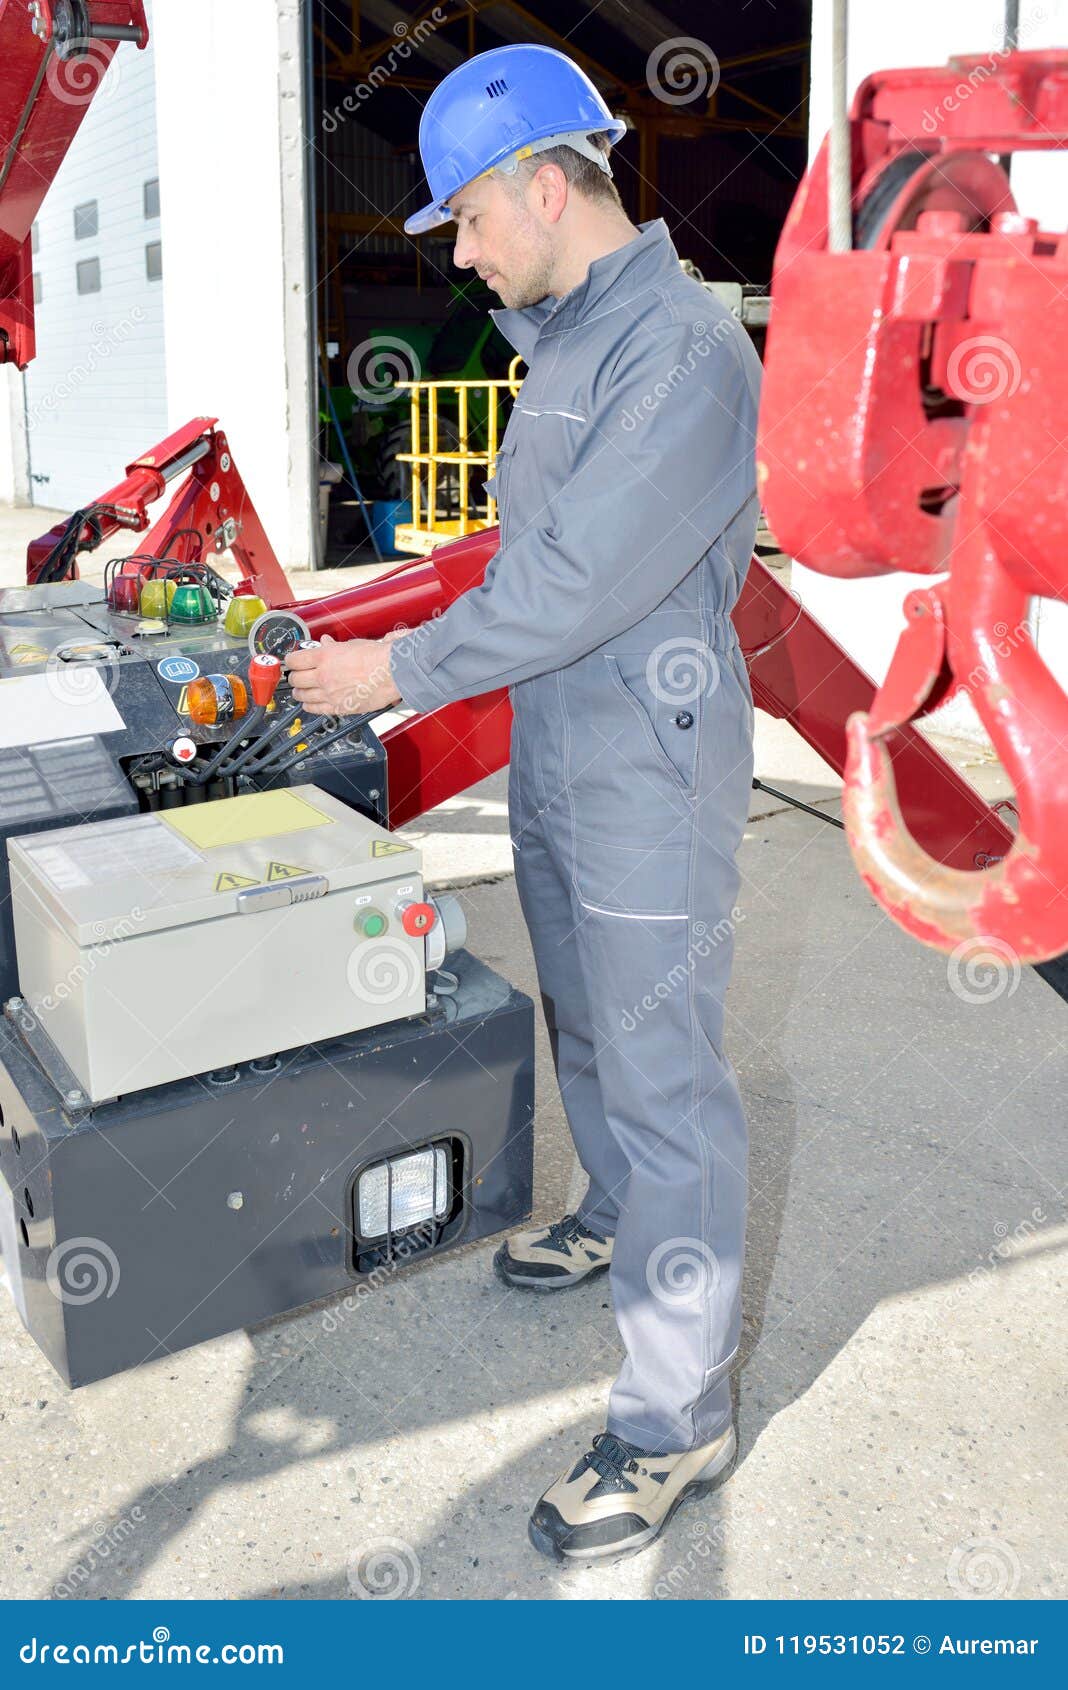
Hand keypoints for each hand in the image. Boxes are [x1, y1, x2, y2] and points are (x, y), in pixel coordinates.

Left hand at [284, 633, 401, 716]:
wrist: (393, 673)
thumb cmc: (377, 658)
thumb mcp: (352, 645)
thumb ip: (334, 647)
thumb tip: (325, 643)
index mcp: (324, 656)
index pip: (295, 660)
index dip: (291, 661)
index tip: (292, 662)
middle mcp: (323, 675)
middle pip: (295, 679)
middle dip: (294, 677)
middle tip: (296, 676)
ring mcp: (329, 693)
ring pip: (302, 695)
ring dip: (299, 692)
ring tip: (300, 690)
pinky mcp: (338, 707)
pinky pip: (315, 709)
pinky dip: (308, 706)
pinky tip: (308, 703)